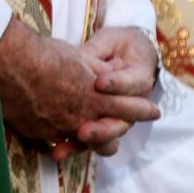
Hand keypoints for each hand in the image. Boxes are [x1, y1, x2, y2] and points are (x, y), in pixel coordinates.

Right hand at [0, 18, 158, 159]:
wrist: (10, 63)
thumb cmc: (45, 54)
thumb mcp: (79, 57)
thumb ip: (96, 71)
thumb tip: (105, 78)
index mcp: (95, 97)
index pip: (128, 108)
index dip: (143, 111)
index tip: (155, 112)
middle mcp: (80, 118)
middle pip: (107, 139)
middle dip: (113, 137)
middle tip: (118, 134)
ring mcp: (58, 129)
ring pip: (79, 143)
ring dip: (84, 139)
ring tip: (85, 134)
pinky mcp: (37, 133)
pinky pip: (53, 140)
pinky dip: (57, 136)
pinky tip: (54, 128)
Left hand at [67, 24, 160, 156]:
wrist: (127, 55)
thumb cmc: (118, 45)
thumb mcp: (110, 41)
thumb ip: (97, 51)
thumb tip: (79, 57)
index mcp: (138, 79)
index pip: (131, 84)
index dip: (116, 84)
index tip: (99, 82)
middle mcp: (130, 107)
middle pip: (120, 124)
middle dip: (102, 130)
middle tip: (84, 131)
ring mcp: (115, 119)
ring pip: (105, 139)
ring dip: (84, 145)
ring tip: (63, 149)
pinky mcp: (99, 124)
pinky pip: (89, 141)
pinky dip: (72, 146)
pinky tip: (55, 151)